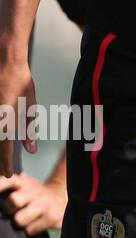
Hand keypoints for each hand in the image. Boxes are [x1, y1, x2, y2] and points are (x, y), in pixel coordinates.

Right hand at [0, 56, 36, 177]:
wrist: (6, 63)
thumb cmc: (21, 83)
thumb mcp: (29, 106)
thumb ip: (28, 128)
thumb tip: (30, 149)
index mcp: (5, 120)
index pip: (5, 148)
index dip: (6, 163)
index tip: (10, 175)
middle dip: (0, 160)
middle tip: (7, 172)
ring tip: (4, 160)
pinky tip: (3, 141)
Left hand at [0, 171, 64, 234]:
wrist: (62, 198)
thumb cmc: (35, 195)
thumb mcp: (24, 185)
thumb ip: (10, 184)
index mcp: (25, 183)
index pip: (9, 180)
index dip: (0, 186)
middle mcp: (35, 192)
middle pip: (14, 200)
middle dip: (8, 210)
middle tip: (12, 212)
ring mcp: (44, 205)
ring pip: (19, 220)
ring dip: (20, 223)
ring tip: (25, 220)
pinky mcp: (52, 217)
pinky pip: (30, 230)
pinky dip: (30, 230)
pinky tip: (34, 225)